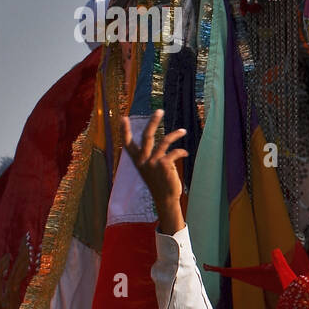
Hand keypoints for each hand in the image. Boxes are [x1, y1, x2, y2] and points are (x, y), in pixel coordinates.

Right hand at [122, 110, 187, 234]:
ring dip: (175, 134)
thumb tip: (161, 143)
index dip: (125, 131)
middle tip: (160, 110)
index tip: (123, 118)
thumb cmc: (158, 182)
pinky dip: (182, 151)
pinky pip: (175, 152)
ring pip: (164, 141)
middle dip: (153, 122)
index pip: (127, 143)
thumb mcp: (149, 169)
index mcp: (137, 160)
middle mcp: (143, 160)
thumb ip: (151, 157)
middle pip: (147, 136)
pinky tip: (185, 153)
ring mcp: (153, 162)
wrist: (165, 198)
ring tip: (183, 131)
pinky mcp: (164, 164)